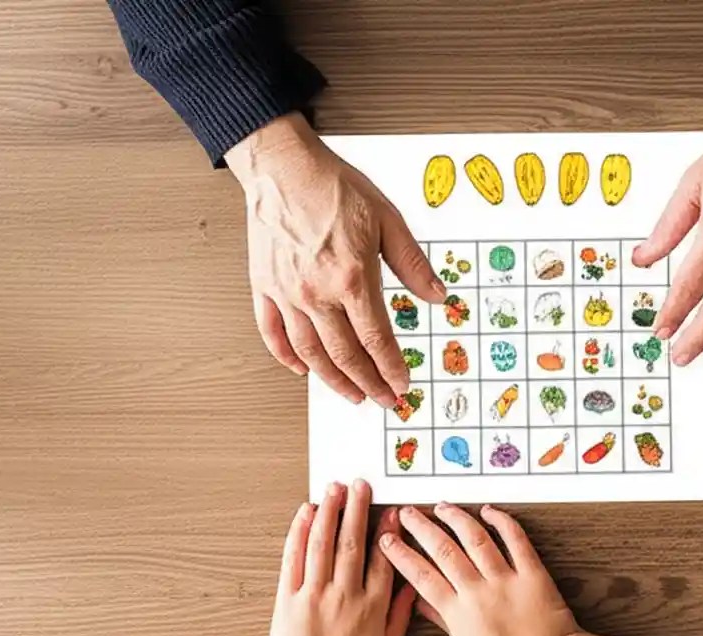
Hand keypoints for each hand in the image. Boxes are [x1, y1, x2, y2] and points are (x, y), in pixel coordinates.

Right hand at [226, 113, 445, 406]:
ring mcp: (287, 293)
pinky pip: (273, 333)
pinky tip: (301, 370)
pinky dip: (286, 356)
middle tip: (384, 400)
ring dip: (332, 381)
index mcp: (352, 278)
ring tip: (351, 394)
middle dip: (368, 384)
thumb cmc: (333, 187)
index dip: (392, 368)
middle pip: (345, 355)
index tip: (402, 384)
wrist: (282, 167)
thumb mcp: (388, 219)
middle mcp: (317, 292)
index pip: (377, 340)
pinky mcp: (264, 286)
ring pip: (310, 353)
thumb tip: (438, 296)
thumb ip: (413, 264)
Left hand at [237, 481, 415, 635]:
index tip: (391, 511)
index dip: (388, 530)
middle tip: (361, 484)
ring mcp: (313, 596)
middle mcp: (344, 597)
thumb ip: (399, 618)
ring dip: (329, 510)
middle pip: (352, 541)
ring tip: (333, 488)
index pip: (384, 559)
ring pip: (322, 542)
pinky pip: (293, 558)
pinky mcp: (287, 600)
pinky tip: (304, 514)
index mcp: (372, 610)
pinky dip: (298, 532)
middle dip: (357, 508)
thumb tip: (412, 589)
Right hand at [378, 504, 579, 635]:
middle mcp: (478, 591)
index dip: (401, 555)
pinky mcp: (531, 572)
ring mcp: (505, 579)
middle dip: (421, 527)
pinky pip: (515, 539)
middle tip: (407, 513)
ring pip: (474, 539)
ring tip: (441, 506)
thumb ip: (444, 621)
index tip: (388, 540)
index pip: (421, 576)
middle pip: (443, 550)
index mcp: (459, 613)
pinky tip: (488, 510)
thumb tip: (421, 603)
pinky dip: (501, 521)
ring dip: (455, 518)